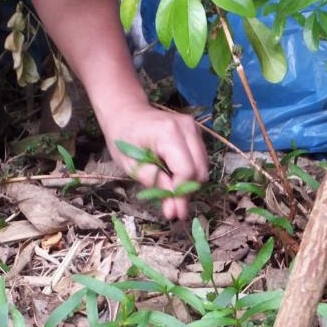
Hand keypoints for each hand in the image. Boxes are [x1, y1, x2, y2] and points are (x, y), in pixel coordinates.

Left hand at [99, 102, 208, 219]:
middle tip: (171, 207)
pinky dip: (190, 174)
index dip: (181, 194)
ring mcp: (194, 129)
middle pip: (200, 171)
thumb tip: (173, 209)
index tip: (173, 213)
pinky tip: (173, 177)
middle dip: (187, 192)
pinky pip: (200, 161)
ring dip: (189, 184)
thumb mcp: (130, 165)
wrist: (126, 113)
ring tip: (169, 191)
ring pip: (203, 168)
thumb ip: (153, 184)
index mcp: (168, 133)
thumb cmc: (123, 137)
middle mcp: (187, 128)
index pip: (186, 170)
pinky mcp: (196, 133)